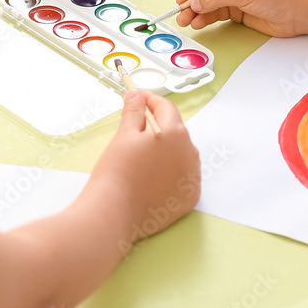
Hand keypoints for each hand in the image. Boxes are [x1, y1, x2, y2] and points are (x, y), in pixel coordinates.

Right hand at [88, 91, 199, 241]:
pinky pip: (182, 178)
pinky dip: (170, 173)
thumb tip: (137, 96)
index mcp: (176, 133)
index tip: (138, 99)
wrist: (115, 212)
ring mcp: (192, 178)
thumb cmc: (117, 170)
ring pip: (180, 155)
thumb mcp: (124, 135)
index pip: (166, 108)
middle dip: (158, 126)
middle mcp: (190, 153)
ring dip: (166, 150)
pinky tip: (152, 177)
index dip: (150, 100)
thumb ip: (134, 111)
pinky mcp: (189, 199)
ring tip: (143, 156)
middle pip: (175, 131)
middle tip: (135, 128)